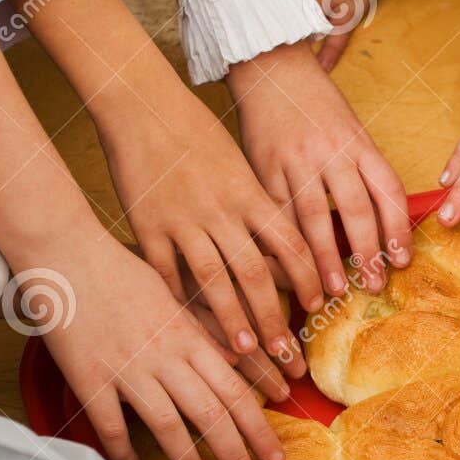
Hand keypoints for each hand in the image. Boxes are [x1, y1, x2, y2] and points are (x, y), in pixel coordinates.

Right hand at [23, 228, 285, 459]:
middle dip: (237, 456)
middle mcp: (165, 355)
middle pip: (211, 415)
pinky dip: (124, 455)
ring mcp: (128, 367)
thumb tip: (239, 361)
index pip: (235, 390)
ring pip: (169, 426)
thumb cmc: (123, 272)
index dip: (258, 427)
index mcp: (189, 336)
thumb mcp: (175, 297)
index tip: (275, 456)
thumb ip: (205, 333)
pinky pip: (111, 426)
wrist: (68, 253)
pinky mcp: (89, 377)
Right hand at [96, 78, 318, 368]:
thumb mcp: (239, 165)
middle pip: (254, 272)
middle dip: (273, 316)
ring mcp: (182, 219)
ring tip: (245, 351)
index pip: (290, 243)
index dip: (307, 278)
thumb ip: (260, 206)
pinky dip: (180, 299)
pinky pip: (166, 271)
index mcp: (249, 193)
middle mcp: (220, 209)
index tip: (317, 307)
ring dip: (232, 319)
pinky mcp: (147, 225)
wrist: (143, 105)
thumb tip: (291, 246)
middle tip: (286, 353)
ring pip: (213, 279)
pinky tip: (190, 322)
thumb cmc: (197, 135)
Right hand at [227, 42, 408, 294]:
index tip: (402, 261)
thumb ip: (365, 173)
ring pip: (314, 217)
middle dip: (367, 252)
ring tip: (332, 289)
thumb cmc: (317, 106)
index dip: (399, 229)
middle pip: (356, 209)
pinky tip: (289, 266)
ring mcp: (297, 159)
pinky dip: (284, 242)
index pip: (389, 190)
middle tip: (373, 285)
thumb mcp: (352, 131)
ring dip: (325, 258)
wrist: (271, 69)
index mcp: (360, 143)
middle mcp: (332, 151)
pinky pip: (277, 211)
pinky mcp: (264, 167)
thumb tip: (384, 226)